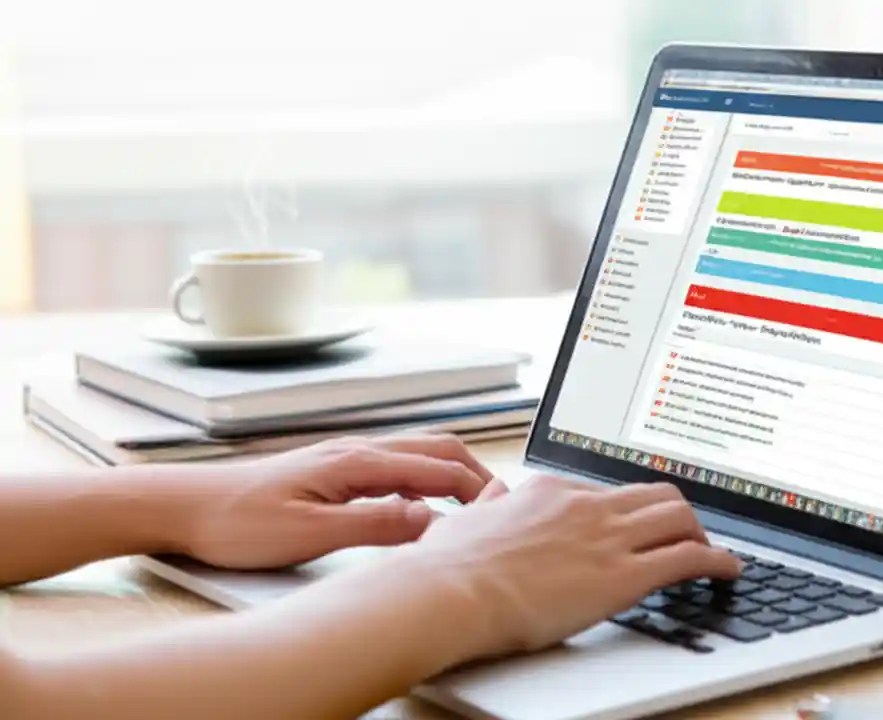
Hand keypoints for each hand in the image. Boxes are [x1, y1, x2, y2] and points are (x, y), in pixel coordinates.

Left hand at [174, 432, 497, 569]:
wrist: (186, 506)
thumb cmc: (238, 522)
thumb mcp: (310, 534)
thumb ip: (375, 525)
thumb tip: (430, 518)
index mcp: (358, 462)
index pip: (440, 468)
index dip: (478, 491)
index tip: (503, 515)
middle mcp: (358, 450)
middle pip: (439, 448)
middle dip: (477, 473)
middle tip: (501, 506)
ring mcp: (347, 456)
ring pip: (419, 453)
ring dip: (454, 473)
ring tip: (474, 505)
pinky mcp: (335, 469)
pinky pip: (398, 465)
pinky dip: (427, 478)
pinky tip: (423, 504)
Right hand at [401, 474, 741, 659]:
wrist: (449, 592)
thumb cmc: (449, 565)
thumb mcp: (469, 518)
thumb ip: (492, 505)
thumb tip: (497, 495)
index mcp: (550, 490)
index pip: (605, 492)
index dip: (626, 510)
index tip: (634, 524)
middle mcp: (585, 504)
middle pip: (653, 493)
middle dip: (676, 511)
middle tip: (686, 531)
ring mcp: (606, 536)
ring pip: (679, 516)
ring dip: (701, 532)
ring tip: (711, 551)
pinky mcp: (623, 575)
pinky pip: (687, 558)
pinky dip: (717, 562)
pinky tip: (727, 571)